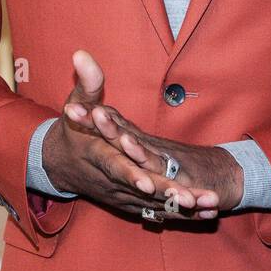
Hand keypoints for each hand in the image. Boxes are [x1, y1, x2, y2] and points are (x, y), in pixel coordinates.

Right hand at [42, 49, 221, 219]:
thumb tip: (82, 54)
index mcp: (100, 156)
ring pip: (154, 205)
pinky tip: (207, 216)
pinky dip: (180, 215)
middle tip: (195, 199)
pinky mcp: (129, 203)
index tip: (150, 184)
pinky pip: (157, 212)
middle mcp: (112, 180)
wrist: (60, 163)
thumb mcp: (77, 102)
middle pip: (143, 191)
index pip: (116, 167)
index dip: (133, 175)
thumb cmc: (73, 130)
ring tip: (210, 207)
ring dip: (182, 209)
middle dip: (169, 196)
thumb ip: (86, 81)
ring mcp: (121, 194)